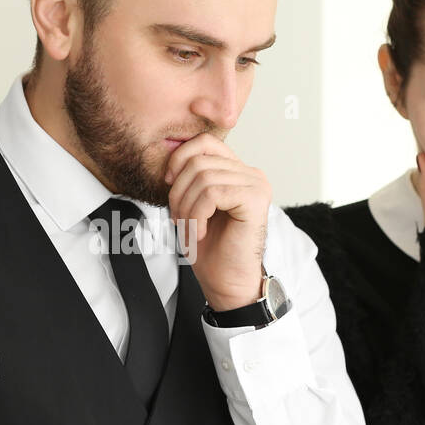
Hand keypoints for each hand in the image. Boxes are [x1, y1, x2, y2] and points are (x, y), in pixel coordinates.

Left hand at [163, 133, 271, 310]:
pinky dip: (197, 215)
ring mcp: (256, 185)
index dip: (179, 159)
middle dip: (178, 192)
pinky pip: (212, 193)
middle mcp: (251, 173)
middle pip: (199, 160)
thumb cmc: (210, 247)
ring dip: (186, 207)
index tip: (169, 184)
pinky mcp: (256, 199)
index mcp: (237, 171)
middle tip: (180, 219)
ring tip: (191, 228)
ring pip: (203, 178)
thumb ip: (189, 176)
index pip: (204, 142)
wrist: (226, 282)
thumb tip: (170, 156)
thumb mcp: (192, 204)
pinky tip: (202, 232)